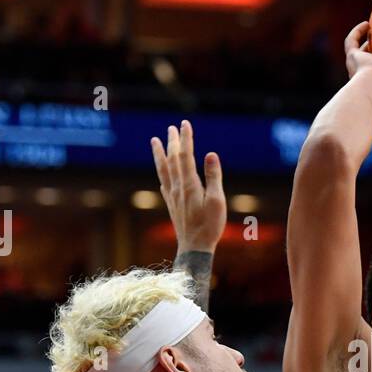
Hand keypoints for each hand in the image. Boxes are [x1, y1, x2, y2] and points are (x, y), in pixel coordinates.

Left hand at [150, 120, 225, 254]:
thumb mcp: (217, 200)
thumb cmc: (209, 225)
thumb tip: (210, 154)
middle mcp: (178, 188)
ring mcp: (173, 197)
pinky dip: (161, 174)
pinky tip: (161, 173)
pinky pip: (164, 184)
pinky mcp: (172, 205)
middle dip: (173, 142)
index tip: (185, 124)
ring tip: (154, 141)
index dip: (186, 139)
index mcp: (189, 184)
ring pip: (164, 170)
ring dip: (160, 154)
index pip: (186, 156)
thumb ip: (213, 176)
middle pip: (173, 159)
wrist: (194, 248)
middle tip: (171, 127)